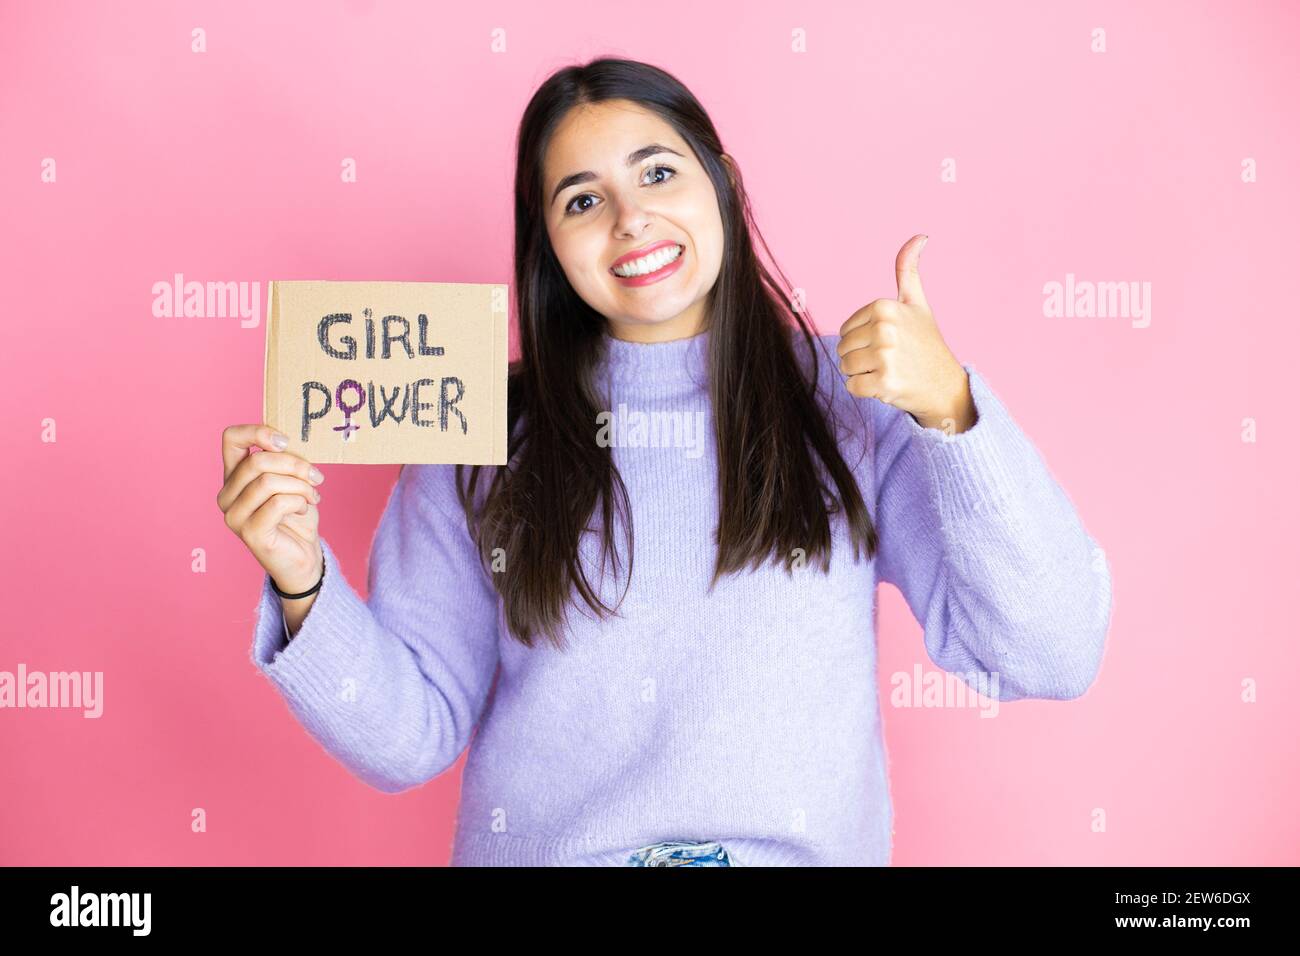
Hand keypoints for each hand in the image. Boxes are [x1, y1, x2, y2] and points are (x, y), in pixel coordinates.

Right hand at [217, 424, 325, 593]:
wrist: (304, 556)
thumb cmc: (297, 515)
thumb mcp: (292, 480)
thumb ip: (284, 460)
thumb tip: (286, 440)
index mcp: (234, 476)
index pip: (231, 438)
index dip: (259, 432)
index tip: (286, 441)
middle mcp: (227, 495)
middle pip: (257, 462)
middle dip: (294, 465)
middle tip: (315, 476)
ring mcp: (234, 516)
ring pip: (267, 482)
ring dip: (300, 486)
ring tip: (313, 495)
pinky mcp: (250, 533)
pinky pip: (277, 503)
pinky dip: (299, 502)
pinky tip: (305, 509)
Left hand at [836, 234, 975, 433]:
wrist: (945, 385)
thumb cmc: (926, 343)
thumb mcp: (917, 303)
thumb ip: (908, 270)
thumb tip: (920, 236)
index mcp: (884, 306)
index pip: (846, 330)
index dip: (863, 340)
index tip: (889, 342)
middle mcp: (884, 328)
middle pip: (843, 348)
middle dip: (860, 358)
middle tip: (890, 360)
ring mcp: (885, 356)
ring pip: (845, 368)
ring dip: (861, 374)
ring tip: (888, 371)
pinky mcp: (884, 382)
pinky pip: (852, 387)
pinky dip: (866, 391)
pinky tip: (888, 385)